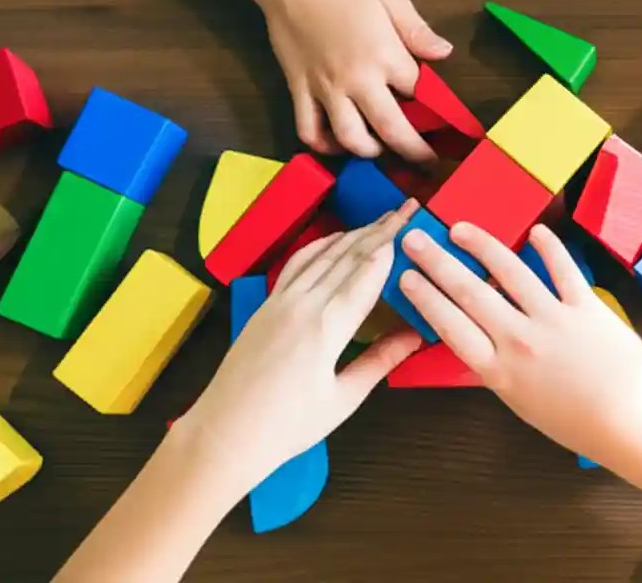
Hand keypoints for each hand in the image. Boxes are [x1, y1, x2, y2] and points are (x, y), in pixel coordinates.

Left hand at [177, 200, 422, 485]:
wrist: (225, 434)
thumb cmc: (288, 426)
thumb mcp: (344, 398)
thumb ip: (380, 360)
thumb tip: (416, 334)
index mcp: (327, 326)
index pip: (368, 273)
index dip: (394, 244)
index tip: (416, 220)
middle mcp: (303, 303)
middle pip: (348, 256)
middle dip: (380, 230)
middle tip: (408, 208)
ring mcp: (280, 301)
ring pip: (322, 255)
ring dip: (354, 233)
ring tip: (381, 219)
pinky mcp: (266, 307)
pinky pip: (297, 264)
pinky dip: (320, 247)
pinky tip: (335, 240)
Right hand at [261, 0, 451, 161]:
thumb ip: (418, 31)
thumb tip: (445, 54)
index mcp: (385, 55)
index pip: (419, 94)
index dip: (435, 109)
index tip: (445, 120)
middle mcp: (357, 79)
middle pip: (392, 130)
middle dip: (415, 152)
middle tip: (428, 162)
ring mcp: (326, 89)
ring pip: (350, 139)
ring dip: (371, 152)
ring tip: (383, 149)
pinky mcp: (299, 91)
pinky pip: (309, 131)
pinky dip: (325, 145)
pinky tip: (339, 143)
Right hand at [396, 223, 641, 461]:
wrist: (630, 420)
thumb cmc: (579, 424)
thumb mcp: (523, 404)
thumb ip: (500, 372)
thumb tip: (483, 346)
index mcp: (499, 371)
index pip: (449, 326)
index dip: (425, 298)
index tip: (406, 276)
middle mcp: (519, 341)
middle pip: (469, 292)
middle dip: (437, 262)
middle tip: (416, 239)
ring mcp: (552, 319)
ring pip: (509, 271)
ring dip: (482, 245)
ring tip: (461, 228)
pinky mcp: (585, 306)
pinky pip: (562, 268)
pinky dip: (548, 246)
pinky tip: (536, 230)